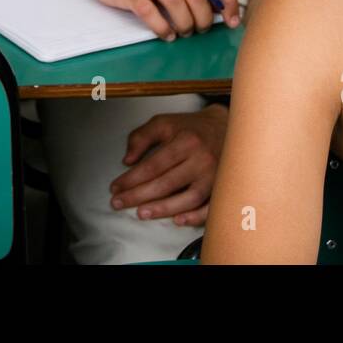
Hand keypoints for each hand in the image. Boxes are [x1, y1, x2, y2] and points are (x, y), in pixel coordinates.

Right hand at [77, 0, 240, 36]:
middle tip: (201, 28)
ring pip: (175, 2)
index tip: (232, 18)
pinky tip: (166, 34)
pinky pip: (150, 12)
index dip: (229, 0)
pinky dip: (162, 28)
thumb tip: (218, 3)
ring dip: (185, 23)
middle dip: (204, 17)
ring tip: (184, 32)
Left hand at [108, 105, 228, 226]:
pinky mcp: (223, 187)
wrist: (227, 127)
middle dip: (139, 196)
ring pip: (188, 199)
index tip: (115, 187)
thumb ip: (142, 137)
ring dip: (163, 209)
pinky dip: (195, 217)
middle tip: (118, 203)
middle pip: (167, 183)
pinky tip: (178, 220)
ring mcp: (215, 175)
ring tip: (141, 213)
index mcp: (186, 141)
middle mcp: (201, 159)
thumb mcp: (164, 122)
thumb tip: (127, 160)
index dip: (131, 178)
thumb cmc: (191, 128)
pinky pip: (211, 208)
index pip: (153, 165)